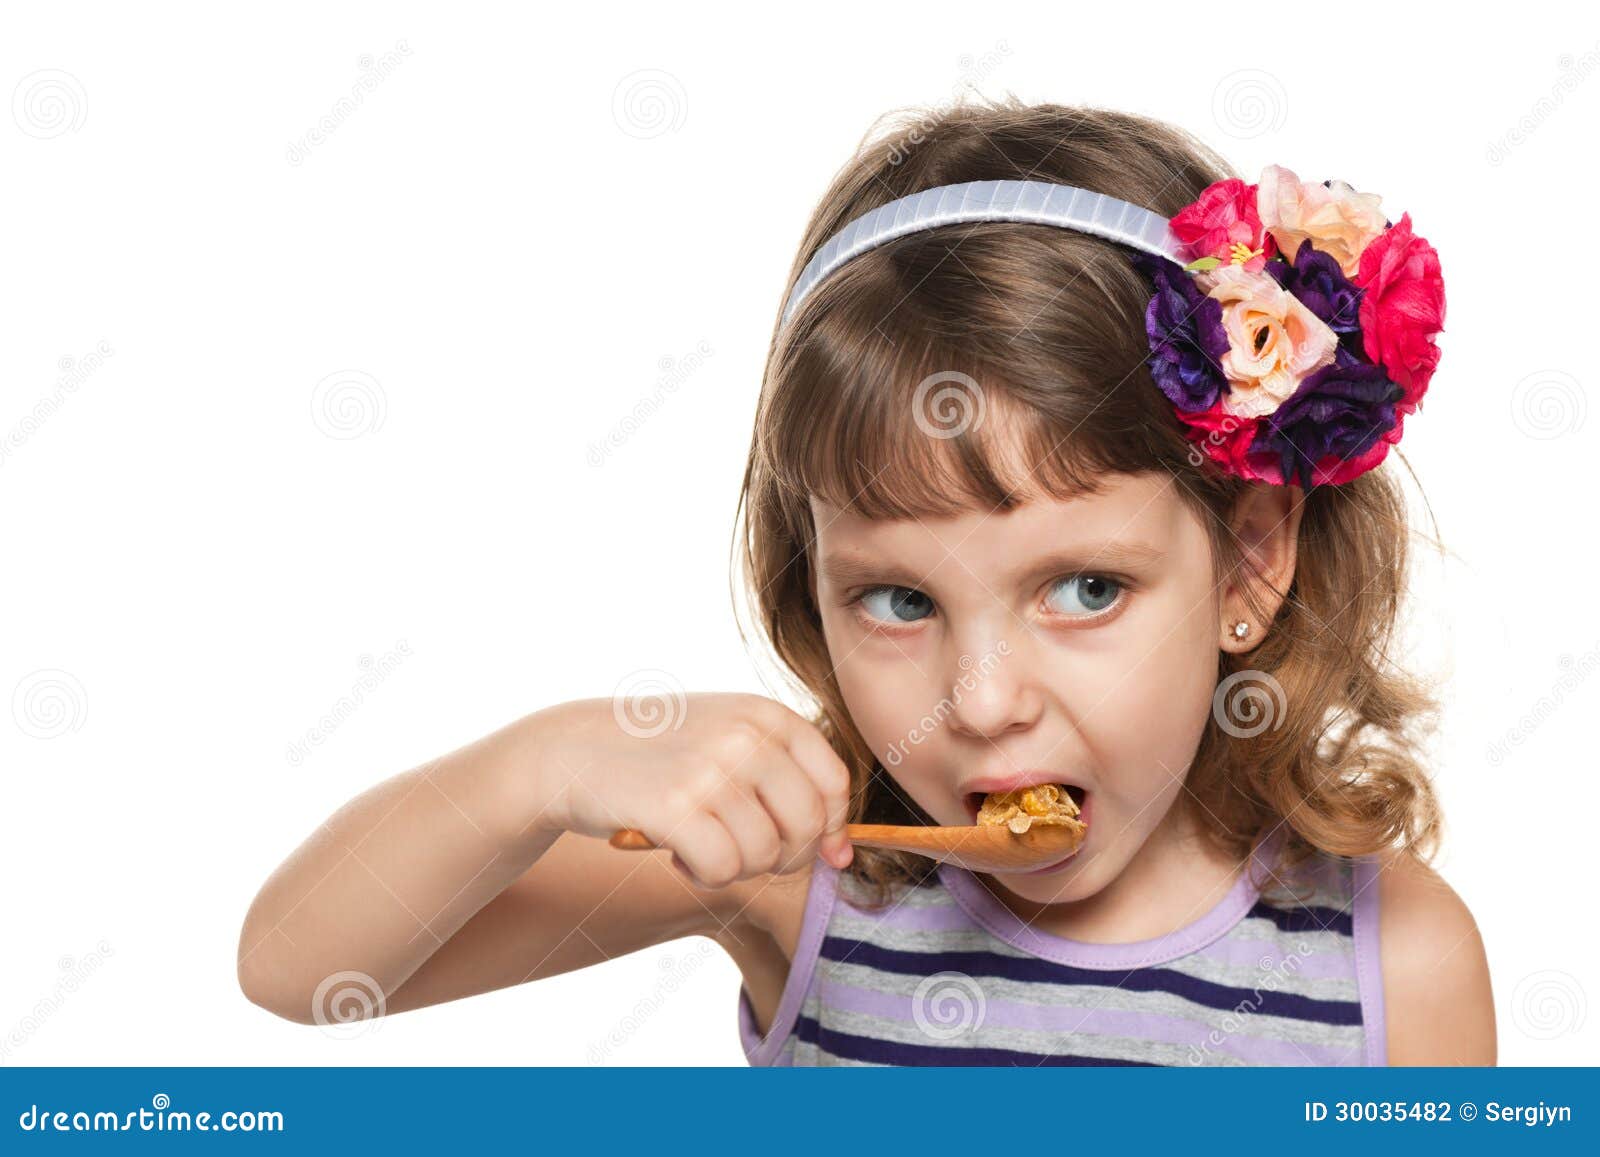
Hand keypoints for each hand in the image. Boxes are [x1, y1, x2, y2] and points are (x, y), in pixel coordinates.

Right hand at [527, 692, 854, 886]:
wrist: (571, 751)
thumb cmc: (659, 756)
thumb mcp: (729, 740)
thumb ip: (787, 782)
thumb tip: (843, 855)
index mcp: (767, 714)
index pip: (834, 783)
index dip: (827, 829)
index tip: (809, 851)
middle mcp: (746, 735)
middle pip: (805, 827)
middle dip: (778, 856)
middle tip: (737, 849)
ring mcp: (711, 768)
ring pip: (764, 855)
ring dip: (733, 867)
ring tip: (698, 843)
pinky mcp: (674, 805)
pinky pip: (724, 870)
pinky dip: (702, 875)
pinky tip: (676, 853)